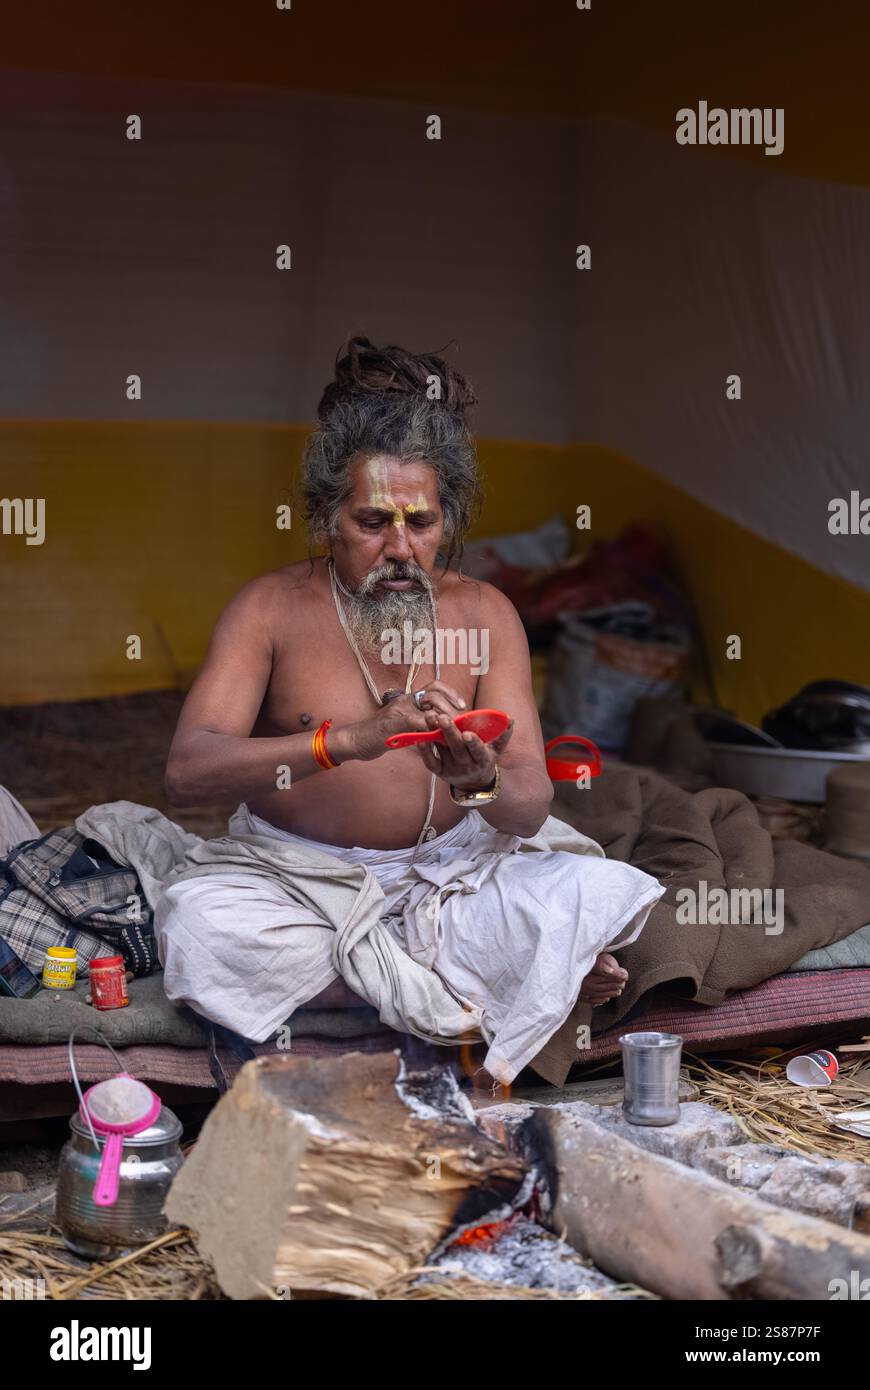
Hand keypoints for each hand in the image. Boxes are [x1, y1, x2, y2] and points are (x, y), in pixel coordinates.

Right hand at [335, 681, 467, 762]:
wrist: (356, 740)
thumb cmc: (381, 735)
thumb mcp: (404, 727)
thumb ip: (421, 723)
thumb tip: (441, 728)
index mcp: (409, 699)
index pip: (434, 686)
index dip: (451, 693)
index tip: (462, 706)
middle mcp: (405, 700)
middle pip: (435, 694)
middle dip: (452, 707)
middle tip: (461, 721)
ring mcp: (399, 709)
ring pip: (429, 706)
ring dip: (444, 717)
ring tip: (452, 730)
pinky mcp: (394, 722)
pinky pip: (418, 721)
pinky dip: (431, 728)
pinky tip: (439, 737)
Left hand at [417, 711, 514, 789]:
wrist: (474, 783)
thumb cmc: (485, 759)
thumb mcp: (497, 750)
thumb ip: (503, 735)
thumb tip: (510, 719)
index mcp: (482, 759)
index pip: (478, 750)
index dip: (473, 743)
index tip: (467, 733)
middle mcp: (466, 765)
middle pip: (457, 748)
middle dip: (450, 732)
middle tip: (443, 717)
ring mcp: (452, 769)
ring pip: (442, 751)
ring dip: (434, 734)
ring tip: (430, 717)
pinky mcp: (439, 771)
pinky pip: (430, 762)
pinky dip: (424, 751)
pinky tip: (420, 738)